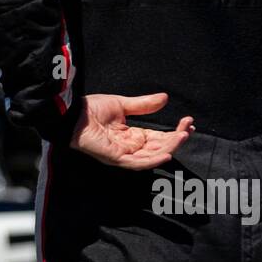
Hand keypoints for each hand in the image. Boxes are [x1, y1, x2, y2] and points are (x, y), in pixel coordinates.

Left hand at [70, 93, 194, 169]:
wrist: (72, 113)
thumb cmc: (91, 109)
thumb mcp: (122, 104)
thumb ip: (143, 104)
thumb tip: (164, 98)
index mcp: (133, 136)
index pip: (160, 138)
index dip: (175, 132)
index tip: (189, 123)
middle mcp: (131, 147)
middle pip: (160, 148)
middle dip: (176, 140)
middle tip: (189, 128)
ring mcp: (124, 154)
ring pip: (152, 156)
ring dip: (170, 148)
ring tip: (183, 137)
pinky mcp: (115, 158)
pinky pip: (137, 163)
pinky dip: (153, 160)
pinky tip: (166, 154)